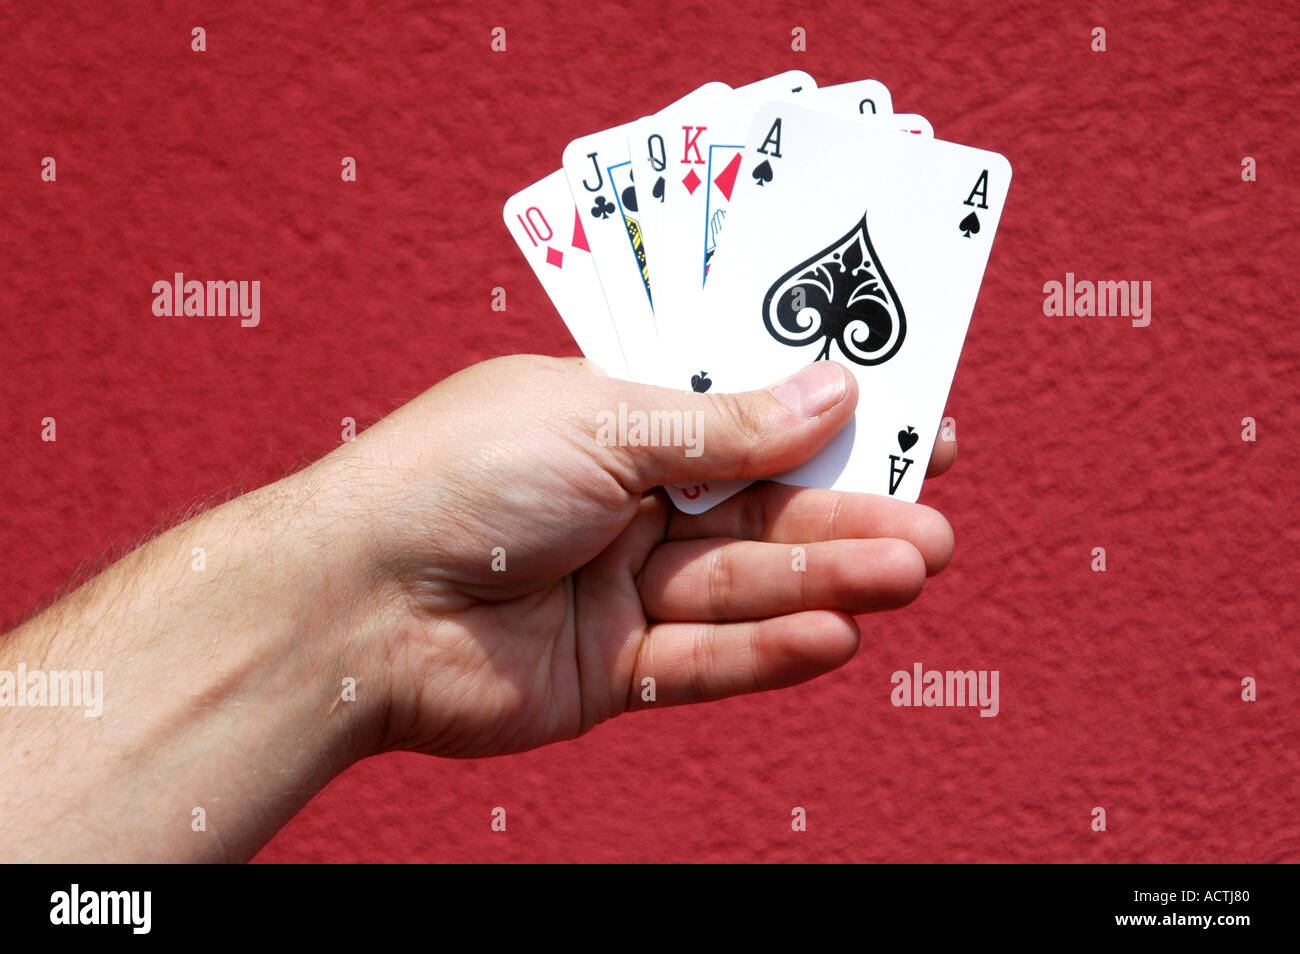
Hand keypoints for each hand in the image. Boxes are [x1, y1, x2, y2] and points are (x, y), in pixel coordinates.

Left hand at [309, 355, 955, 758]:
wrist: (350, 602)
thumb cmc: (461, 477)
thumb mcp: (605, 423)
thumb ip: (724, 426)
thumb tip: (833, 390)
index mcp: (615, 422)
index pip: (742, 416)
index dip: (826, 421)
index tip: (914, 422)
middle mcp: (622, 502)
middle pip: (757, 508)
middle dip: (846, 512)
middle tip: (935, 518)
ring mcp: (617, 587)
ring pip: (742, 583)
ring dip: (828, 577)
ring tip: (913, 568)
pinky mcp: (608, 669)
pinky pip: (703, 659)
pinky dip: (768, 651)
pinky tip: (838, 636)